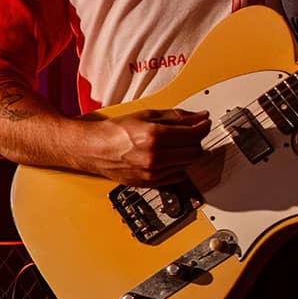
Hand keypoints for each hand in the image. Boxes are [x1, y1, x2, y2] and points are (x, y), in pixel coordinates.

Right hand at [90, 108, 211, 185]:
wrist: (93, 149)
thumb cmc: (114, 132)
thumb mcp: (145, 116)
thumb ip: (175, 116)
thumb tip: (199, 117)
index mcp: (153, 136)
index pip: (193, 134)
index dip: (202, 126)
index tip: (203, 123)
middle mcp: (154, 156)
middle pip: (195, 150)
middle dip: (196, 140)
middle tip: (190, 133)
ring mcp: (152, 172)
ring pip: (188, 164)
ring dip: (188, 153)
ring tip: (177, 145)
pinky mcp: (150, 182)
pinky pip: (178, 176)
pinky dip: (179, 166)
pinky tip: (170, 158)